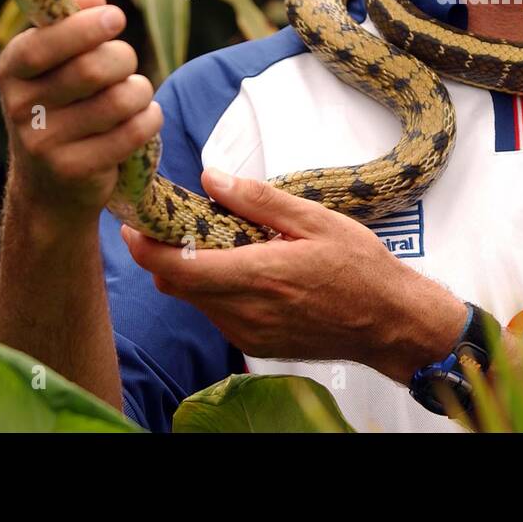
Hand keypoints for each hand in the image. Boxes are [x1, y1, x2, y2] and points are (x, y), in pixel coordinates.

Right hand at [0, 0, 161, 222]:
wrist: (50, 185)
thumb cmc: (62, 108)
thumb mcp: (57, 66)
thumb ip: (73, 28)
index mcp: (12, 69)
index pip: (46, 41)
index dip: (86, 27)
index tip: (116, 18)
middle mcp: (19, 106)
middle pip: (94, 68)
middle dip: (124, 59)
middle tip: (127, 64)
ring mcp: (43, 142)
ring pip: (120, 100)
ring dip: (141, 91)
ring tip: (135, 94)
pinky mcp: (73, 169)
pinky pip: (133, 132)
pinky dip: (150, 119)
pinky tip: (144, 118)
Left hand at [121, 168, 468, 381]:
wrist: (389, 322)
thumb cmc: (360, 267)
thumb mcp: (316, 220)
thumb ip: (258, 200)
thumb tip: (211, 177)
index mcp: (258, 275)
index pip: (177, 268)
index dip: (144, 248)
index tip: (132, 224)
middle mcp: (245, 311)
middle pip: (176, 286)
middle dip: (165, 255)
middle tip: (175, 224)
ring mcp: (248, 333)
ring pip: (195, 301)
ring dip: (193, 272)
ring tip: (220, 243)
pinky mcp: (255, 345)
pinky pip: (217, 315)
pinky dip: (216, 290)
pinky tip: (245, 269)